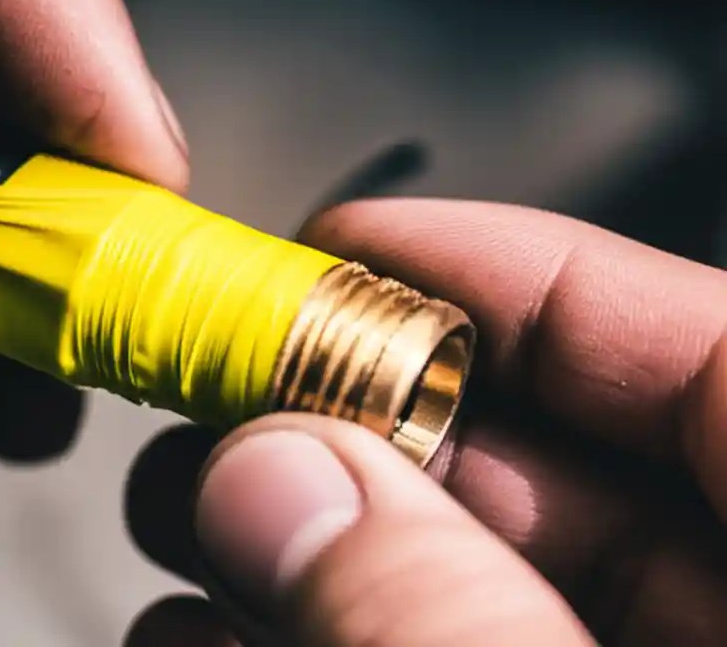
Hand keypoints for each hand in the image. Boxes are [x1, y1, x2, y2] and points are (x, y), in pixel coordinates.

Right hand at [124, 199, 726, 644]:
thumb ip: (446, 615)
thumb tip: (282, 483)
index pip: (705, 353)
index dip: (514, 276)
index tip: (341, 248)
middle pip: (552, 471)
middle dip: (357, 425)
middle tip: (222, 401)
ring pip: (467, 580)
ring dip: (303, 542)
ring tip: (181, 523)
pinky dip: (302, 644)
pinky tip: (208, 641)